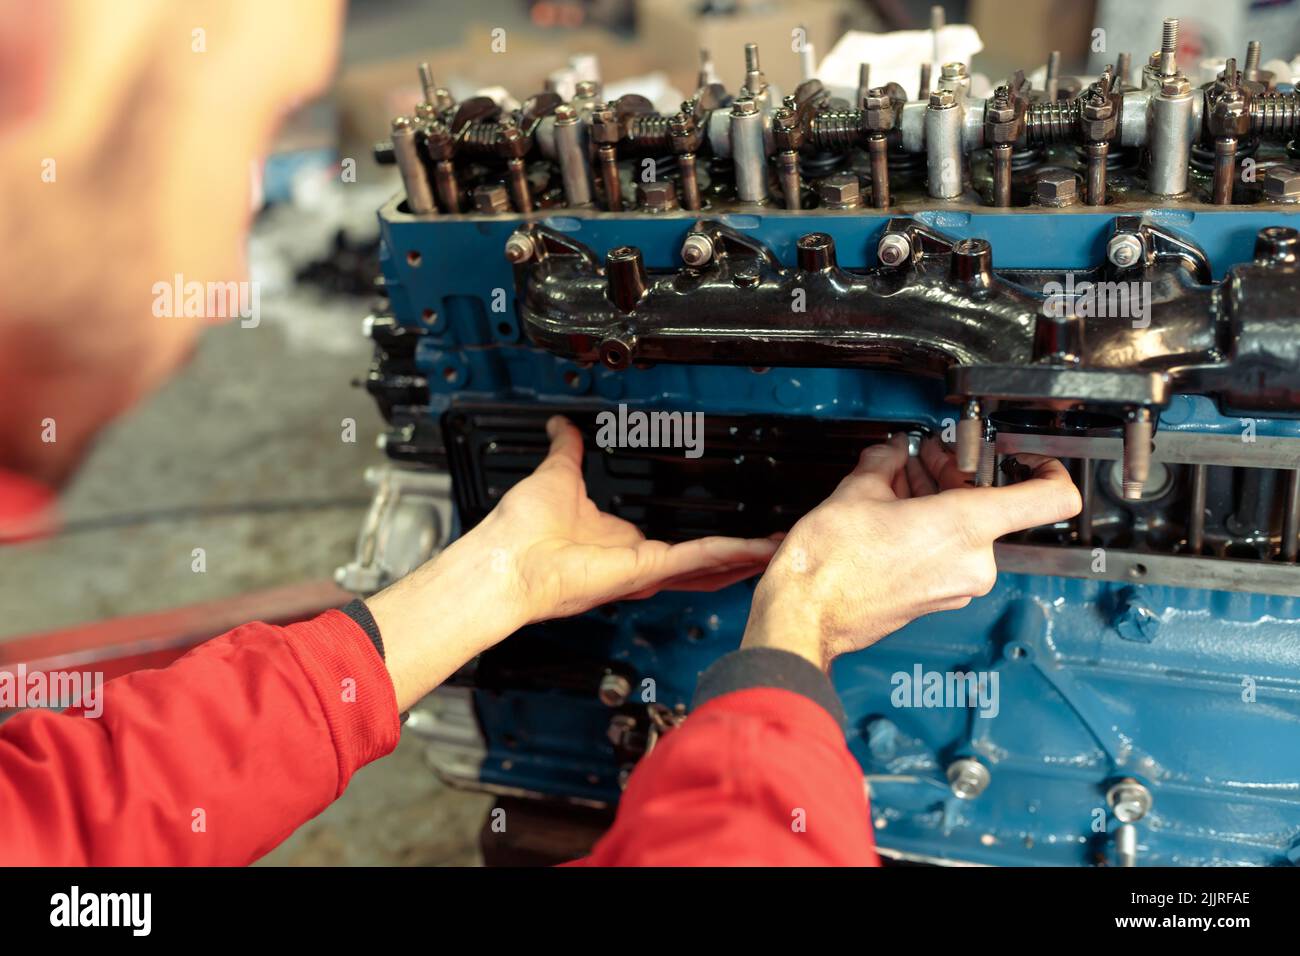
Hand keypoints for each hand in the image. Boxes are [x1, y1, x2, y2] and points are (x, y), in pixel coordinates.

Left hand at [367, 416, 778, 708]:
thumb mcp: (557, 475)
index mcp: (620, 543)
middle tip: (774, 542)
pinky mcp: (646, 571)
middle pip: (703, 560)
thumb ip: (567, 450)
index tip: (734, 522)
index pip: (676, 541)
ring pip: (710, 564)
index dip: (706, 534)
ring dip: (746, 555)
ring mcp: (645, 570)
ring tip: (780, 547)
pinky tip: (759, 546)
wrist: (506, 562)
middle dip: (740, 553)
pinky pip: (697, 559)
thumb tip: (562, 425)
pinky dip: (731, 552)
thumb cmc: (520, 533)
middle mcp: (637, 562)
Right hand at [741, 433, 1081, 670]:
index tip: (1027, 454)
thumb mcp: (856, 491)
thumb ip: (885, 463)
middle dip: (953, 477)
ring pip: (966, 529)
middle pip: (989, 506)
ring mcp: (957, 585)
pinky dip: (926, 527)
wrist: (804, 615)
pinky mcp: (938, 598)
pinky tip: (889, 512)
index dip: (1050, 467)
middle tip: (922, 459)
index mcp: (966, 527)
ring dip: (935, 500)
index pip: (1052, 497)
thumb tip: (893, 453)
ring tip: (893, 482)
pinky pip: (948, 552)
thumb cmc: (829, 566)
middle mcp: (973, 562)